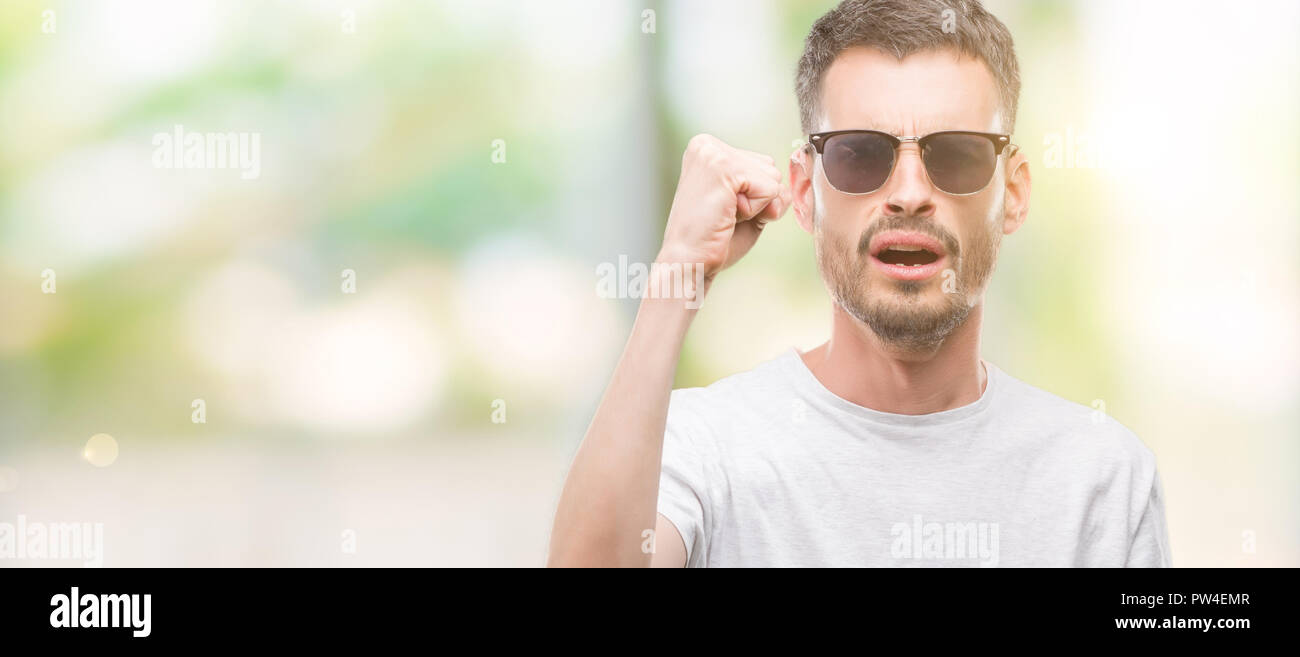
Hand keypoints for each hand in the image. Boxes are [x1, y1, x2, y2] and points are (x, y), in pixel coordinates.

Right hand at [658, 134, 791, 281]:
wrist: (689, 264)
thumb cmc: (712, 240)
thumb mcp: (748, 208)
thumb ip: (771, 191)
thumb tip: (788, 187)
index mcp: (708, 150)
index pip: (762, 165)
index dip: (754, 196)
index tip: (723, 209)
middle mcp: (707, 145)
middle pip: (770, 168)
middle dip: (757, 199)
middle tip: (724, 215)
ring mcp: (714, 154)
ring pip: (773, 177)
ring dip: (756, 206)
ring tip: (724, 215)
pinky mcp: (723, 167)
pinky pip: (770, 190)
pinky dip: (755, 211)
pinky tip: (727, 216)